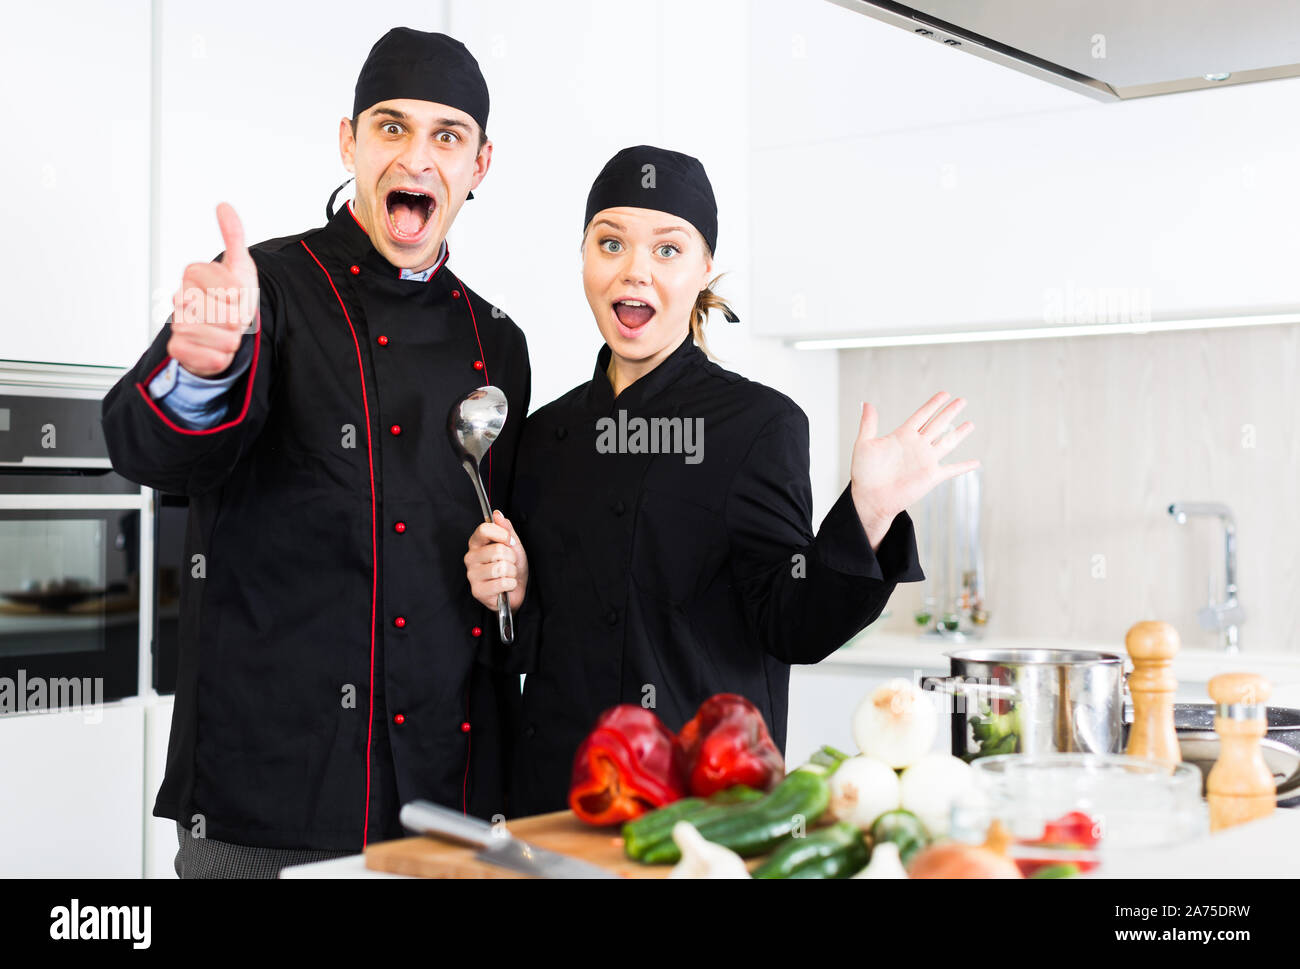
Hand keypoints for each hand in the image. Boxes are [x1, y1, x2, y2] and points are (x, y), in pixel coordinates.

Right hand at [166, 203, 259, 376]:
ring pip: (219, 336)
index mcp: (193, 273)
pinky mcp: (177, 348)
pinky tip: (218, 350)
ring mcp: (177, 322)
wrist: (226, 334)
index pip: (228, 287)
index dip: (241, 296)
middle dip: (239, 320)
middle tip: (234, 318)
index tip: (238, 297)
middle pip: (225, 313)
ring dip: (232, 339)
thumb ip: (233, 237)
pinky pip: (209, 357)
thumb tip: (223, 205)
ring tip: (227, 334)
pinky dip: (220, 357)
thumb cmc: (233, 301)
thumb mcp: (240, 267)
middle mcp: (180, 296)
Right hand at [464, 510, 528, 611]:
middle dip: (511, 558)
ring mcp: (472, 575)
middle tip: (510, 564)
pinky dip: (510, 585)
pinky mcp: (477, 591)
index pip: (484, 529)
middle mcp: (470, 558)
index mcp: (477, 543)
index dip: (502, 534)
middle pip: (497, 550)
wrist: (516, 590)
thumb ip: (506, 529)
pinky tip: (506, 586)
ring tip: (508, 575)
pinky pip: (502, 583)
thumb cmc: (513, 567)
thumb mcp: (513, 545)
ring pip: (500, 567)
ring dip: (512, 572)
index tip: (509, 541)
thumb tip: (497, 514)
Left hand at [849, 392, 979, 545]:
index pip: (922, 415)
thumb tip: (867, 403)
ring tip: (970, 424)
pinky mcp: (931, 476)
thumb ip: (868, 424)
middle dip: (950, 412)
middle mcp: (917, 446)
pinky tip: (976, 463)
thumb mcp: (864, 444)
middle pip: (938, 424)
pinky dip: (964, 466)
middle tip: (962, 400)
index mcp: (902, 436)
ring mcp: (926, 460)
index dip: (933, 404)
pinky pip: (952, 470)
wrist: (870, 497)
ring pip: (947, 442)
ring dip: (959, 433)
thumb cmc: (864, 473)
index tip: (945, 394)